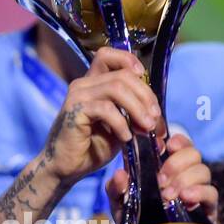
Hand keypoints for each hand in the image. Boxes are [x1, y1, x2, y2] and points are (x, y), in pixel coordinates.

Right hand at [42, 47, 159, 186]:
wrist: (66, 168)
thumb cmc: (91, 148)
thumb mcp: (119, 127)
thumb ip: (133, 113)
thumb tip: (157, 114)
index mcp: (93, 83)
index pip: (109, 55)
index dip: (129, 61)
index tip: (146, 80)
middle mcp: (83, 84)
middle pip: (122, 75)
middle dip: (145, 95)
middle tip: (155, 118)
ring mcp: (77, 96)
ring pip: (116, 88)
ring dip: (137, 108)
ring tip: (146, 127)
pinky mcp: (74, 111)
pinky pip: (106, 109)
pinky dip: (122, 124)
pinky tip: (126, 137)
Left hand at [104, 131, 216, 223]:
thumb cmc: (135, 219)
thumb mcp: (120, 202)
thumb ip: (117, 187)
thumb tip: (120, 174)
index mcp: (166, 167)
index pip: (180, 144)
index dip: (176, 140)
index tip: (165, 146)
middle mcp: (184, 175)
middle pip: (193, 153)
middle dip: (176, 163)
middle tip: (161, 180)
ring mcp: (197, 190)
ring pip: (203, 170)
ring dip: (185, 178)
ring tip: (168, 195)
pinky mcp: (207, 208)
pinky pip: (212, 192)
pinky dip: (199, 192)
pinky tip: (186, 199)